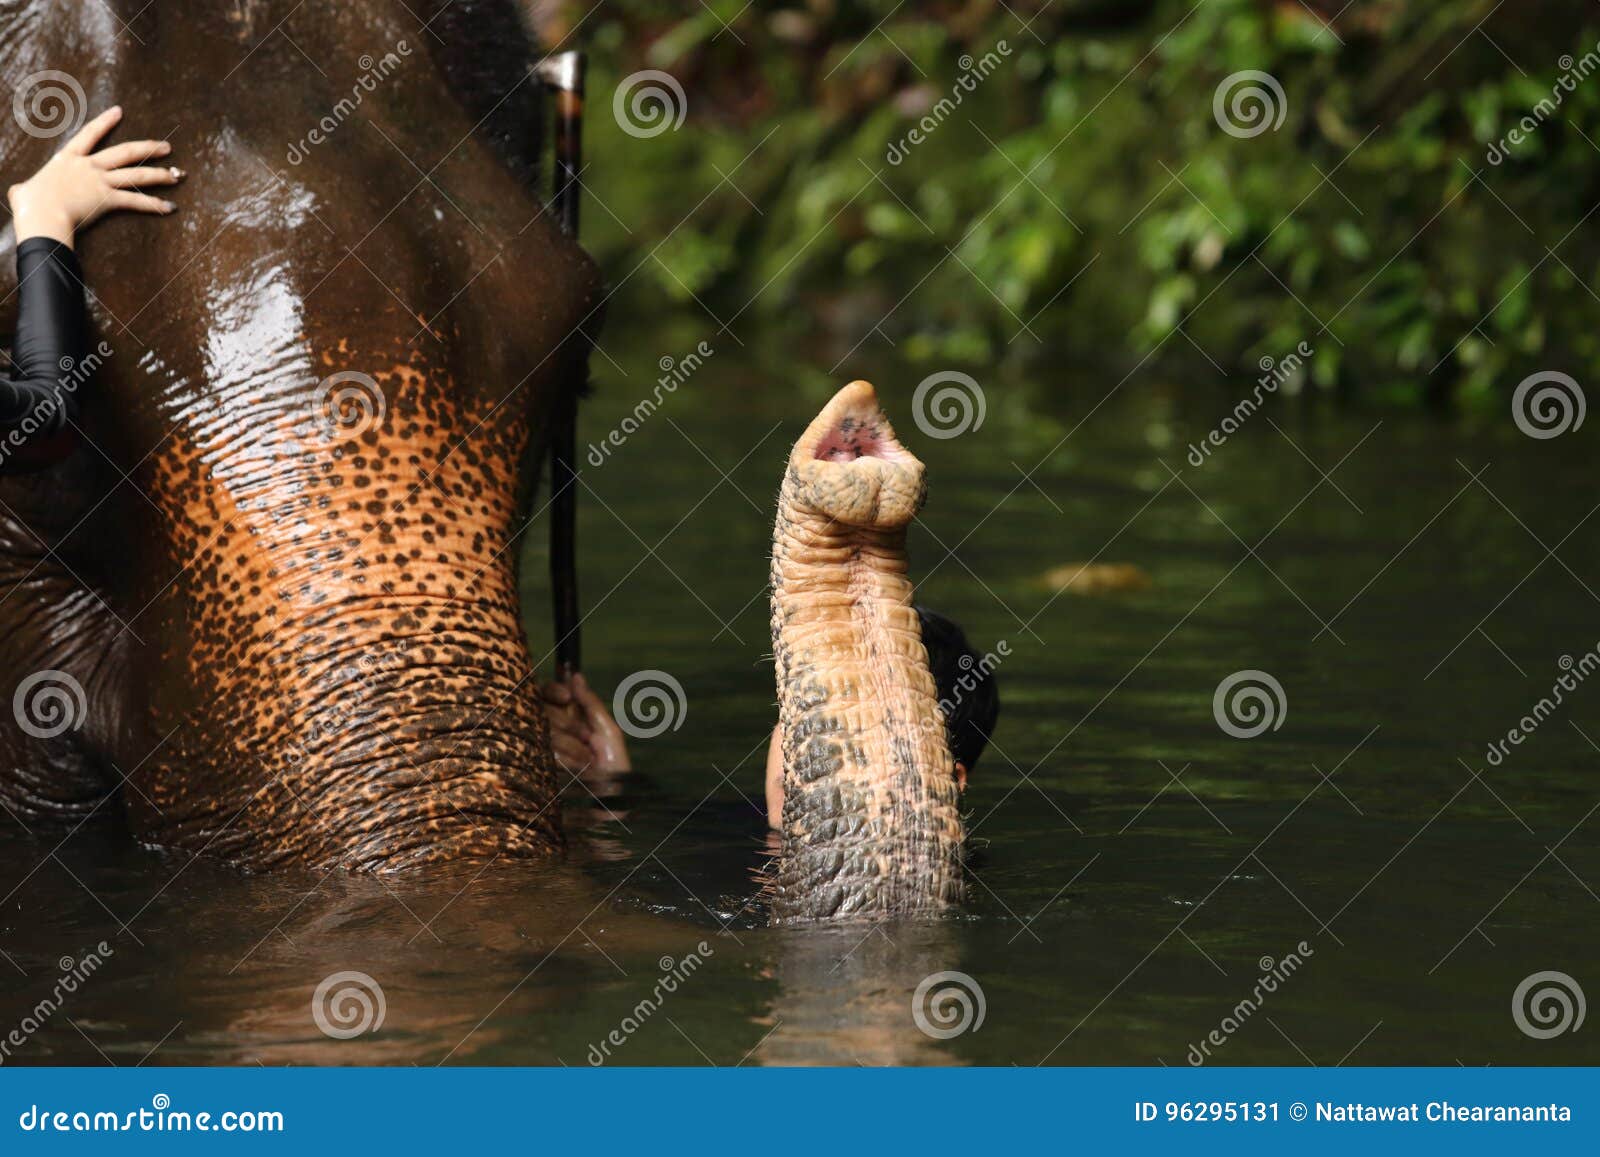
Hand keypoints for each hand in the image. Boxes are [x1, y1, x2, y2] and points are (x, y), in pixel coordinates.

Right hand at [7, 106, 180, 246]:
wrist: (41, 214)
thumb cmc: (30, 205)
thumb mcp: (24, 191)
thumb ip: (26, 189)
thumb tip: (20, 193)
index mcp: (68, 159)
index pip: (89, 134)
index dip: (105, 122)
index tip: (119, 111)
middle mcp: (88, 166)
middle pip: (124, 152)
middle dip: (148, 148)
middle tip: (166, 147)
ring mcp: (100, 181)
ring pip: (136, 175)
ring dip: (160, 174)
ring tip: (178, 174)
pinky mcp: (108, 200)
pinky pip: (136, 202)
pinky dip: (155, 205)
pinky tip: (170, 207)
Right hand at [540, 672, 630, 775]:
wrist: (609, 796)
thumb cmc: (612, 763)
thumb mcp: (607, 729)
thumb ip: (590, 702)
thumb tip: (575, 675)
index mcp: (566, 714)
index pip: (546, 692)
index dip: (553, 690)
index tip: (567, 697)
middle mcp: (549, 727)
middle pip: (543, 709)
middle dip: (568, 724)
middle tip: (587, 737)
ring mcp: (541, 746)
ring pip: (543, 730)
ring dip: (571, 745)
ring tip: (587, 758)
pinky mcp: (536, 763)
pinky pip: (543, 750)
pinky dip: (565, 759)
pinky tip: (577, 769)